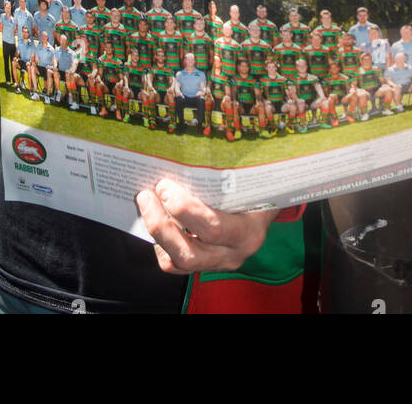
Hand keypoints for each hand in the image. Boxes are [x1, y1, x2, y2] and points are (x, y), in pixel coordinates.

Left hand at [136, 177, 277, 274]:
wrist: (265, 213)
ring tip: (147, 204)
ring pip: (178, 261)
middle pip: (189, 253)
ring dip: (156, 233)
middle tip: (146, 195)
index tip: (165, 186)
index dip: (185, 209)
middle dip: (161, 225)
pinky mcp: (202, 267)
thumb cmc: (258, 191)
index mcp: (248, 232)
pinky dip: (160, 244)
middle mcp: (232, 254)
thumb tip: (198, 144)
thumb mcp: (252, 182)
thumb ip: (231, 172)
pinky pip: (174, 264)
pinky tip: (159, 221)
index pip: (212, 227)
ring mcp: (216, 264)